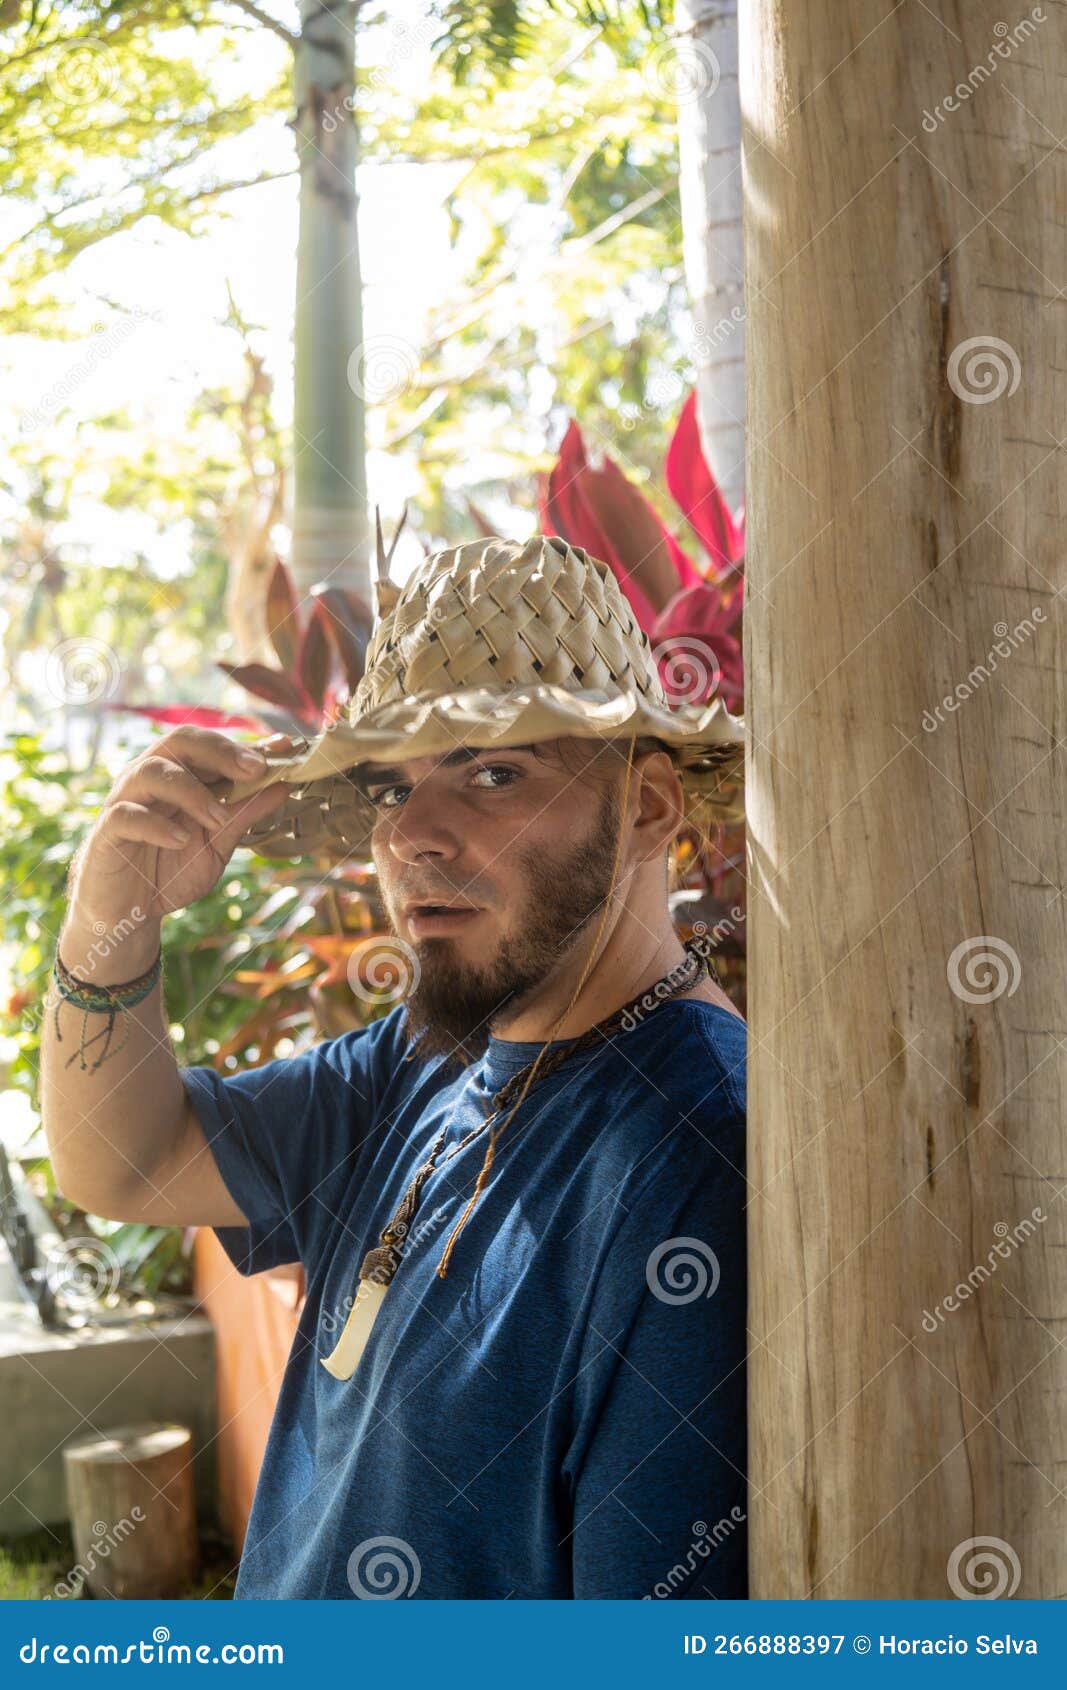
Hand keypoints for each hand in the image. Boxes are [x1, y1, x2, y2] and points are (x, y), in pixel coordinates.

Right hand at [64, 728, 289, 948]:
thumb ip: (244, 815)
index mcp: (179, 776)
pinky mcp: (107, 830)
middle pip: (179, 742)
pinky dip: (157, 825)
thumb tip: (282, 787)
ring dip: (192, 792)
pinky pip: (127, 815)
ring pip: (153, 772)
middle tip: (255, 770)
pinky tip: (180, 840)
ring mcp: (125, 800)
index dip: (244, 745)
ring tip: (217, 819)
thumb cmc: (170, 869)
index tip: (283, 749)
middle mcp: (151, 778)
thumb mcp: (217, 844)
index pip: (209, 745)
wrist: (129, 913)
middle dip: (220, 752)